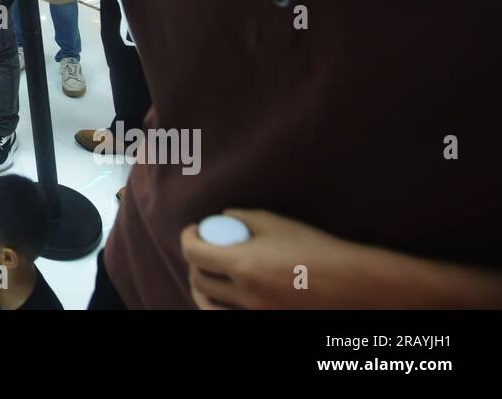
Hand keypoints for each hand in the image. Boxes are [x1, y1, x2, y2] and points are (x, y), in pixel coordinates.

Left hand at [181, 209, 365, 308]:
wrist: (353, 284)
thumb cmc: (316, 248)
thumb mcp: (277, 223)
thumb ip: (242, 218)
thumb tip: (221, 217)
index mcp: (244, 265)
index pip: (193, 253)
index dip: (188, 237)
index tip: (195, 229)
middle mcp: (246, 294)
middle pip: (198, 280)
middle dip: (193, 261)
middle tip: (202, 247)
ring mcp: (255, 313)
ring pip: (208, 305)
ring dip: (201, 288)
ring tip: (207, 273)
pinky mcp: (265, 322)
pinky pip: (228, 315)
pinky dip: (219, 305)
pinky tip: (225, 293)